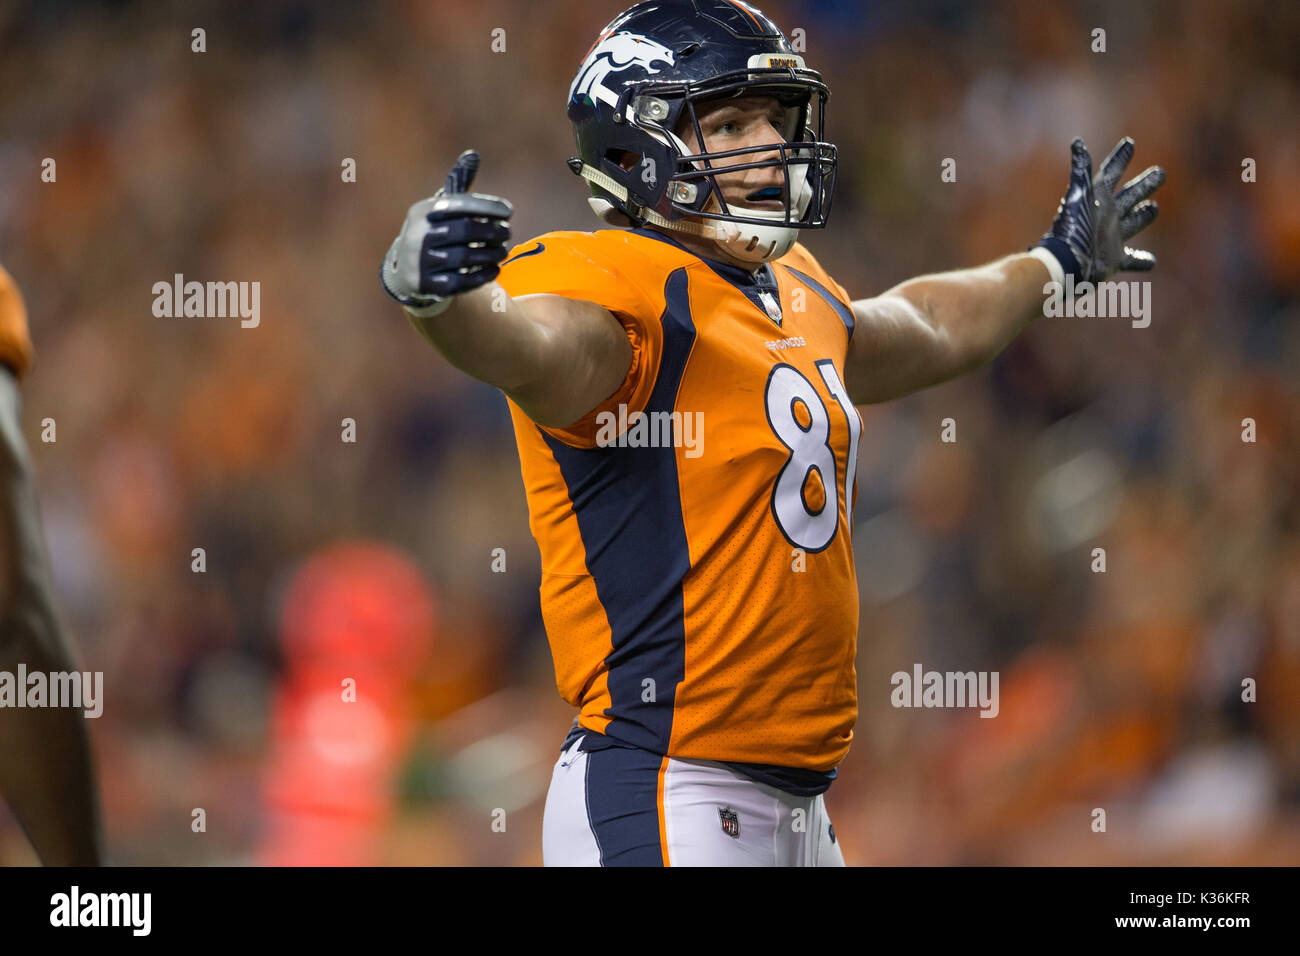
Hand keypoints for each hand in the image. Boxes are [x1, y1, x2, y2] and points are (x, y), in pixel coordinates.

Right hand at [380, 150, 512, 315]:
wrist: (404, 272)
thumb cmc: (432, 231)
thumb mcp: (439, 208)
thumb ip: (457, 183)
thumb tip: (473, 154)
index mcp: (423, 212)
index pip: (460, 205)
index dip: (488, 207)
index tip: (508, 212)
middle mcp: (419, 235)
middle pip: (465, 231)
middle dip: (492, 231)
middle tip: (508, 233)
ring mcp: (422, 262)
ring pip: (466, 257)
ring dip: (491, 254)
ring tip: (503, 251)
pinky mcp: (429, 286)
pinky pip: (463, 281)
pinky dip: (483, 275)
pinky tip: (495, 269)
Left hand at [1037, 137, 1164, 283]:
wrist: (1066, 263)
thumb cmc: (1073, 229)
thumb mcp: (1079, 196)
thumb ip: (1081, 170)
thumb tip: (1077, 142)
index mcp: (1098, 199)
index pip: (1111, 173)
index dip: (1120, 159)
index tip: (1129, 143)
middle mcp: (1106, 216)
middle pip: (1130, 196)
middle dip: (1144, 185)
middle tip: (1160, 172)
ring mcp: (1111, 237)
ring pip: (1134, 222)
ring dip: (1145, 215)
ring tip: (1153, 208)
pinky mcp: (1114, 259)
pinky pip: (1132, 260)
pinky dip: (1142, 261)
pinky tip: (1152, 261)